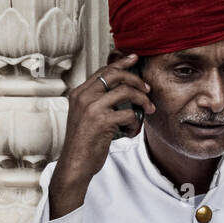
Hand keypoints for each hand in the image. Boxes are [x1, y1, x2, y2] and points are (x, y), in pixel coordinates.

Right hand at [48, 54, 154, 217]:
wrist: (75, 164)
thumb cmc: (83, 144)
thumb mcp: (85, 117)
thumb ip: (98, 102)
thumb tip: (123, 91)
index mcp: (79, 92)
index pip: (103, 70)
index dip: (121, 63)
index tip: (135, 59)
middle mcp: (83, 96)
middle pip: (116, 75)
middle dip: (136, 80)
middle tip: (147, 90)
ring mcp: (92, 107)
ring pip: (126, 91)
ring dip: (142, 100)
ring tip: (148, 109)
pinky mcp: (102, 121)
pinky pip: (128, 114)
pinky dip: (135, 123)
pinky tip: (132, 132)